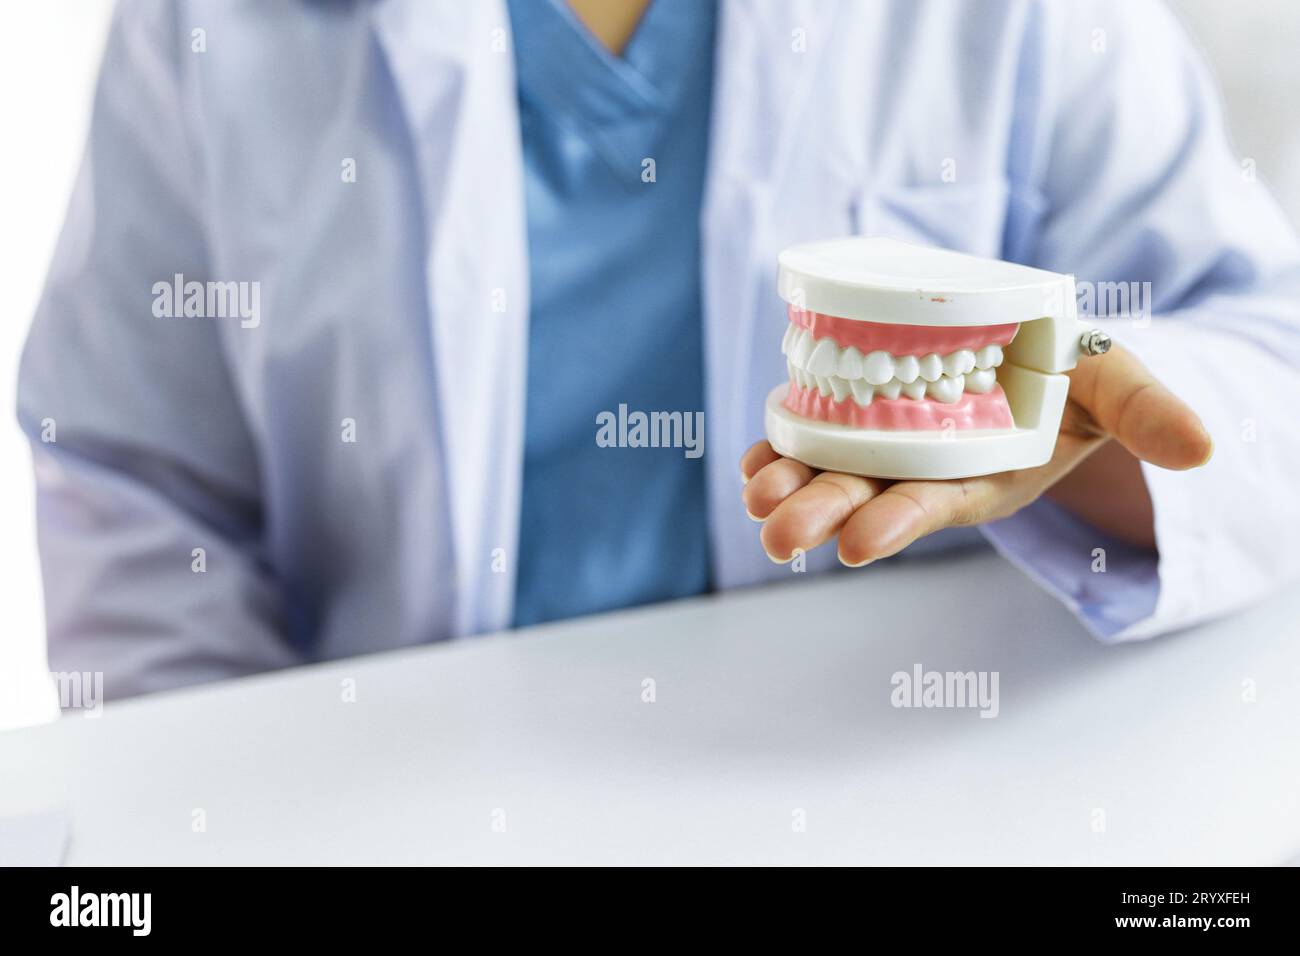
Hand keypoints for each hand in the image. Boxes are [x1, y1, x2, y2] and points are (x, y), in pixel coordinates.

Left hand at [740, 343, 1211, 564]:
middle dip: (822, 514)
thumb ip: (1147, 411)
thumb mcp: (1116, 384)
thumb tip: (1204, 448)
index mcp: (983, 472)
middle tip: (777, 535)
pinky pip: (812, 436)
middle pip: (867, 494)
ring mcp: (888, 444)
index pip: (936, 503)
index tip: (859, 543)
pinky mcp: (859, 415)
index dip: (900, 520)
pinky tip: (749, 463)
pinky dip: (779, 448)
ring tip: (753, 497)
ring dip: (788, 485)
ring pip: (830, 470)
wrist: (1036, 356)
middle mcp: (927, 467)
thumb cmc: (1077, 376)